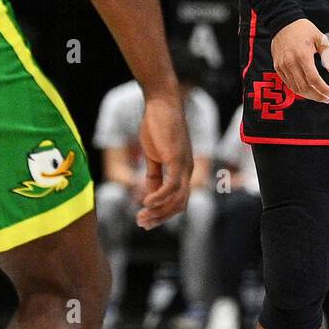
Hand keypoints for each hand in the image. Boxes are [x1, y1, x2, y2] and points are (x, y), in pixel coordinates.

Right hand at [137, 90, 192, 228]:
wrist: (161, 104)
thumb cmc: (157, 126)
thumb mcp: (153, 156)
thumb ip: (153, 175)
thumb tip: (149, 194)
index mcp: (182, 170)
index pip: (177, 200)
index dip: (162, 213)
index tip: (145, 220)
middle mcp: (187, 170)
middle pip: (179, 204)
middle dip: (160, 217)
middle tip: (142, 224)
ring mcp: (184, 165)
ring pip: (177, 199)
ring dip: (158, 211)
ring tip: (141, 216)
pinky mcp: (177, 159)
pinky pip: (171, 186)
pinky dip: (159, 197)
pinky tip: (146, 202)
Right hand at [272, 19, 328, 103]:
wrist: (283, 22)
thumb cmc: (304, 30)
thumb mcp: (320, 39)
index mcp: (303, 56)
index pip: (314, 80)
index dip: (324, 89)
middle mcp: (291, 63)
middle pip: (304, 87)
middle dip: (317, 96)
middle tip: (327, 99)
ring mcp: (282, 66)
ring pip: (295, 88)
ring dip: (308, 95)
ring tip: (319, 96)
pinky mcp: (277, 67)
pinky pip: (288, 83)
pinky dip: (298, 90)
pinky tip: (307, 90)